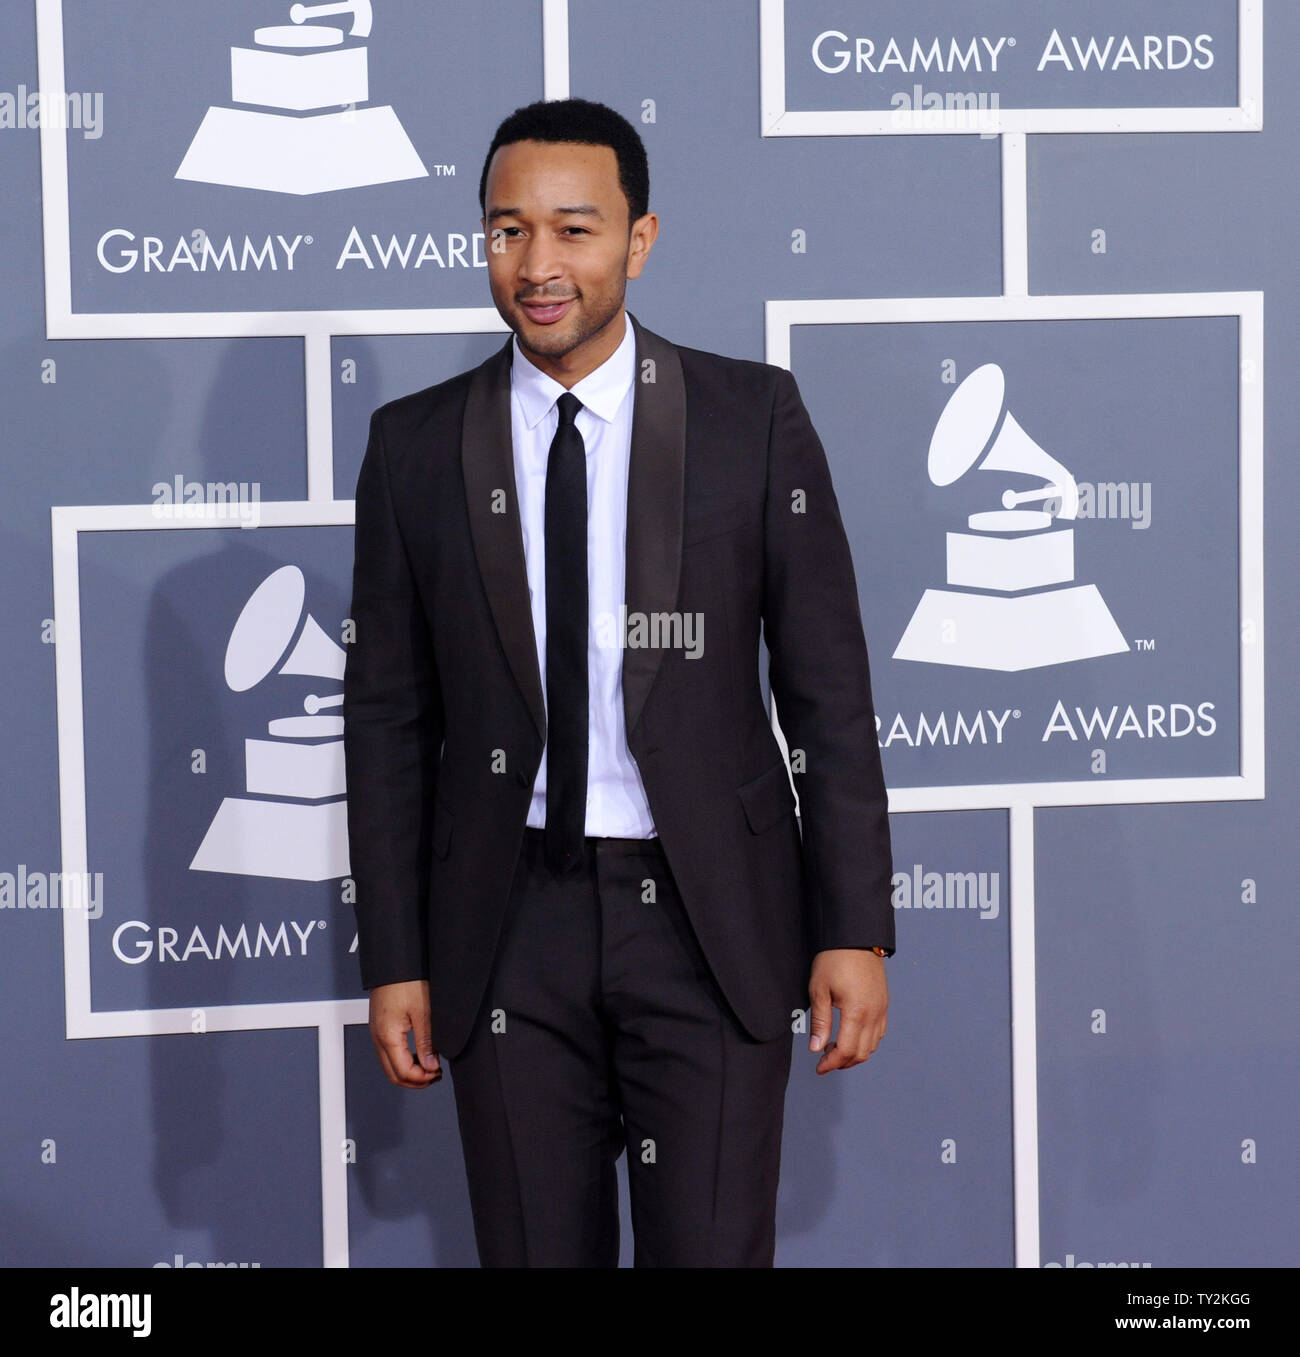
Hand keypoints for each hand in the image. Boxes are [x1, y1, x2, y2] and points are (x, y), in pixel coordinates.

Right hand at [369, 980, 441, 1087]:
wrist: (394, 962)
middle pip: (393, 1074)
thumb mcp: (423, 1012)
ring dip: (410, 1071)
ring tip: (431, 1066)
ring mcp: (377, 1033)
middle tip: (435, 1076)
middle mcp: (378, 1038)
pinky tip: (421, 1054)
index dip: (422, 1079)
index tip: (438, 1074)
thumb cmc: (406, 981)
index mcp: (387, 1037)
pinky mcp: (381, 1027)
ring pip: (390, 1066)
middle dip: (415, 1080)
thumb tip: (430, 1066)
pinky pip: (390, 1053)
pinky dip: (405, 1060)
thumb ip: (427, 1042)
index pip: (402, 1072)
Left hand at [807, 949, 887, 1074]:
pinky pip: (879, 1032)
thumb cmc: (835, 959)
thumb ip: (820, 1022)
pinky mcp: (884, 1003)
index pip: (846, 1051)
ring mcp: (882, 1009)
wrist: (856, 937)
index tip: (819, 1067)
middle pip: (862, 1053)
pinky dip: (866, 1042)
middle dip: (842, 1062)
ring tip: (834, 1047)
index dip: (831, 1063)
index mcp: (857, 1012)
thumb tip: (816, 1048)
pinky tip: (851, 1035)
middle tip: (824, 1058)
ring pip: (873, 1046)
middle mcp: (874, 1014)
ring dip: (855, 1053)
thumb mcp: (819, 990)